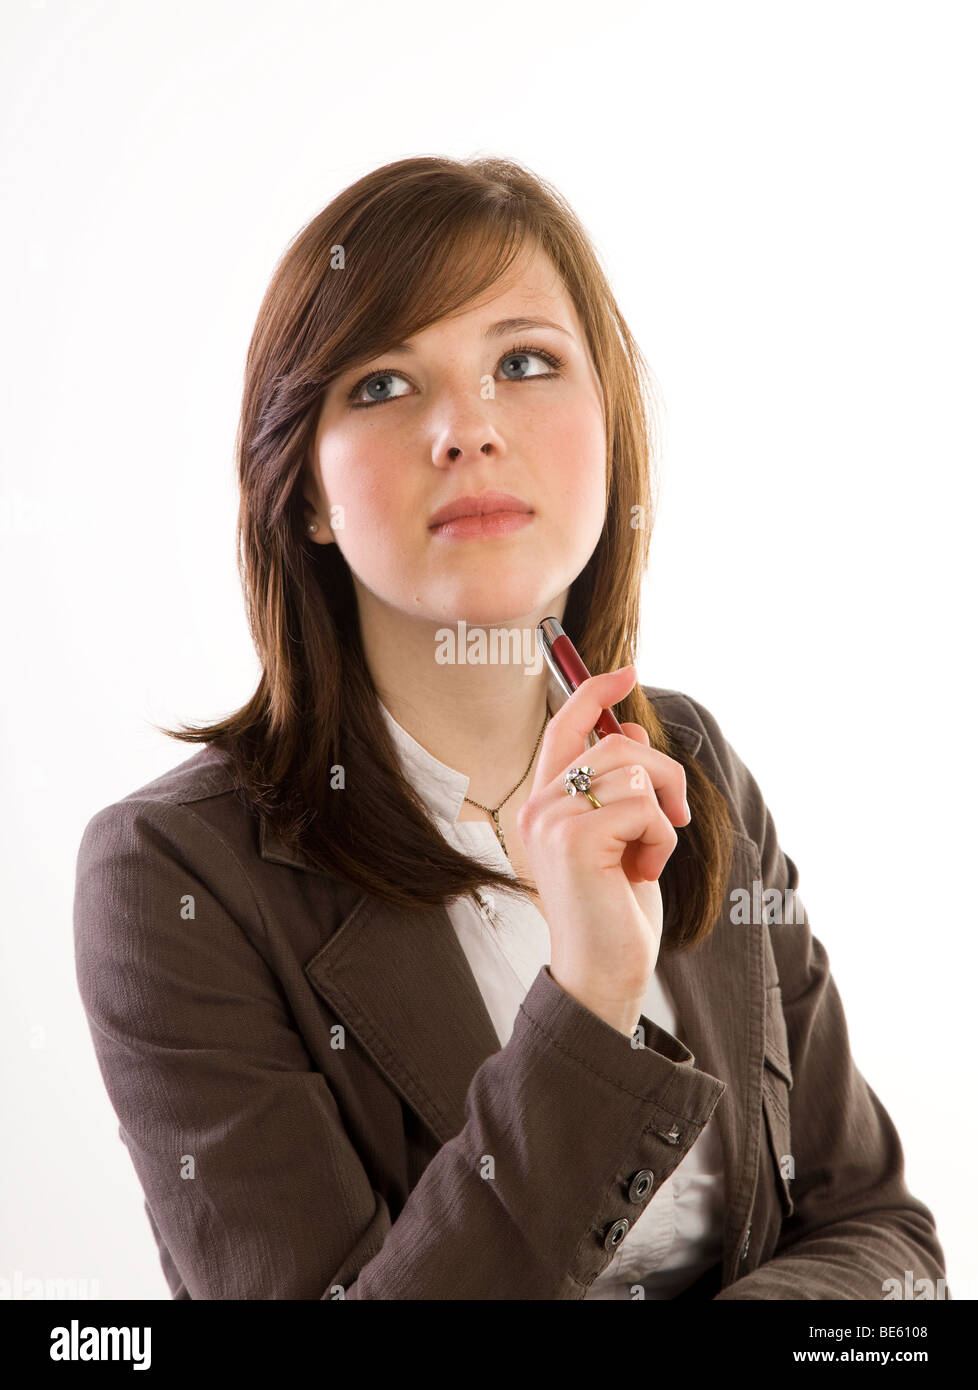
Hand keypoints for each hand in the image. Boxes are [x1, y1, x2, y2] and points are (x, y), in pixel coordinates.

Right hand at [516, 665, 689, 1033]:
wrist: (603, 973)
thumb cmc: (614, 911)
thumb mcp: (622, 838)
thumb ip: (618, 786)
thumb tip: (630, 730)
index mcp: (545, 803)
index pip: (563, 726)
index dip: (594, 692)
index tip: (627, 672)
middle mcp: (539, 805)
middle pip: (615, 743)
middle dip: (663, 774)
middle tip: (676, 816)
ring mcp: (551, 819)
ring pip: (634, 772)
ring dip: (662, 817)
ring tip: (648, 858)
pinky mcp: (574, 838)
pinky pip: (643, 807)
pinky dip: (661, 839)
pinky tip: (643, 873)